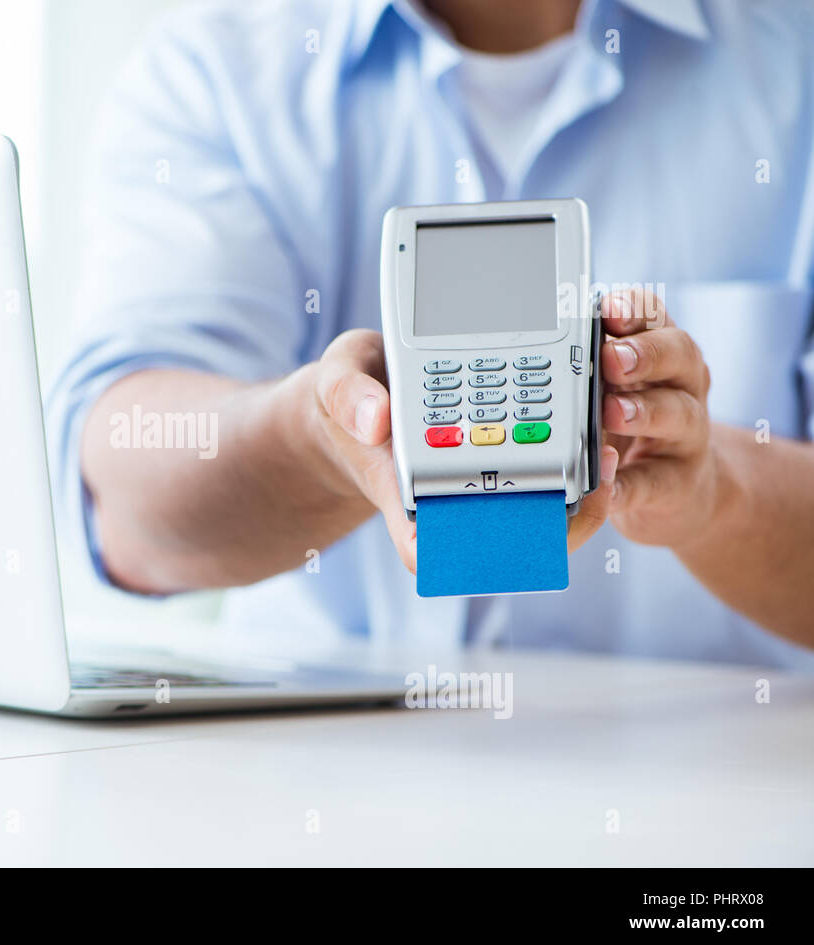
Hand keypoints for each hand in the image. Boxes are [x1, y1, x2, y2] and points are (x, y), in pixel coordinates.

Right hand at [310, 329, 616, 573]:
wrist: (366, 394)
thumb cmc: (351, 398)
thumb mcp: (336, 383)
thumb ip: (348, 397)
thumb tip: (377, 420)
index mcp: (403, 495)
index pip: (437, 554)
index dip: (481, 558)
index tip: (520, 531)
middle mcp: (448, 500)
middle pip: (510, 540)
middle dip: (561, 518)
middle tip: (600, 475)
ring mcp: (480, 483)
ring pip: (540, 509)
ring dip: (578, 485)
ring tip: (609, 446)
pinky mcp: (505, 459)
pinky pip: (546, 469)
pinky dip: (573, 453)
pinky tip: (596, 423)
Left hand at [599, 289, 721, 546]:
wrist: (678, 486)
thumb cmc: (635, 423)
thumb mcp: (612, 386)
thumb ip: (583, 367)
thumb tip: (529, 357)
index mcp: (659, 352)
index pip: (653, 316)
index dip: (633, 309)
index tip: (607, 308)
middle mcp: (681, 385)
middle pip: (678, 354)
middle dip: (644, 352)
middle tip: (609, 358)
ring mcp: (686, 433)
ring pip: (678, 413)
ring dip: (643, 411)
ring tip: (611, 412)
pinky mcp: (677, 481)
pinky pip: (652, 480)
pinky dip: (625, 482)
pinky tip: (604, 481)